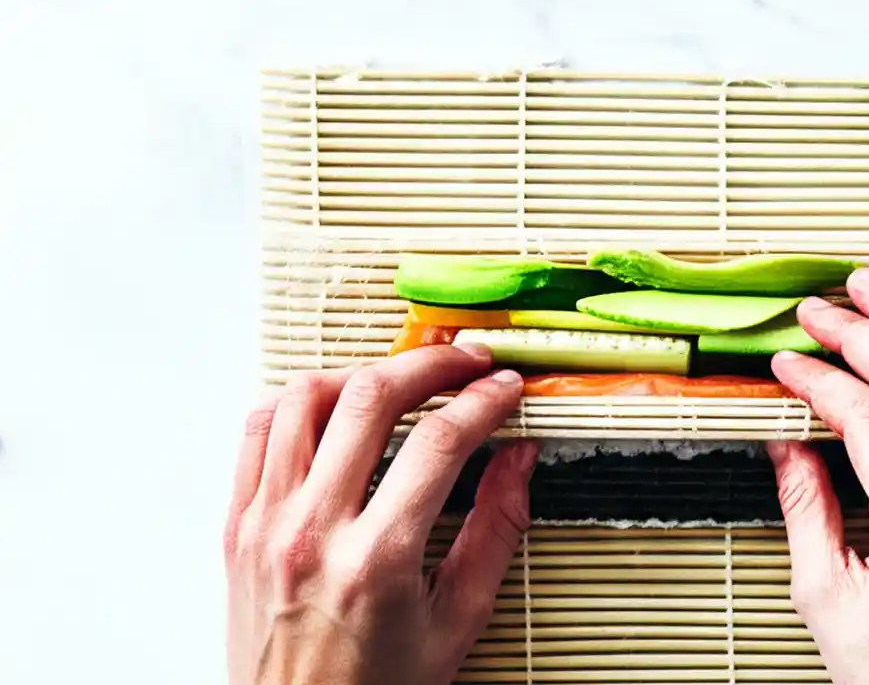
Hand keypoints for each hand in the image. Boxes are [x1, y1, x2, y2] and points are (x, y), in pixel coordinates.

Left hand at [224, 345, 534, 684]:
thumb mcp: (459, 619)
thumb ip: (496, 530)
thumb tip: (519, 456)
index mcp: (378, 560)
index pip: (440, 443)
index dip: (483, 401)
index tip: (505, 388)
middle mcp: (313, 532)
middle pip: (372, 399)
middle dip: (430, 364)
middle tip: (465, 362)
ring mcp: (266, 523)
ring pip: (305, 398)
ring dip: (362, 373)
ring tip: (401, 379)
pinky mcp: (236, 525)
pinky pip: (258, 430)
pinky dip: (300, 400)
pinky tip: (335, 404)